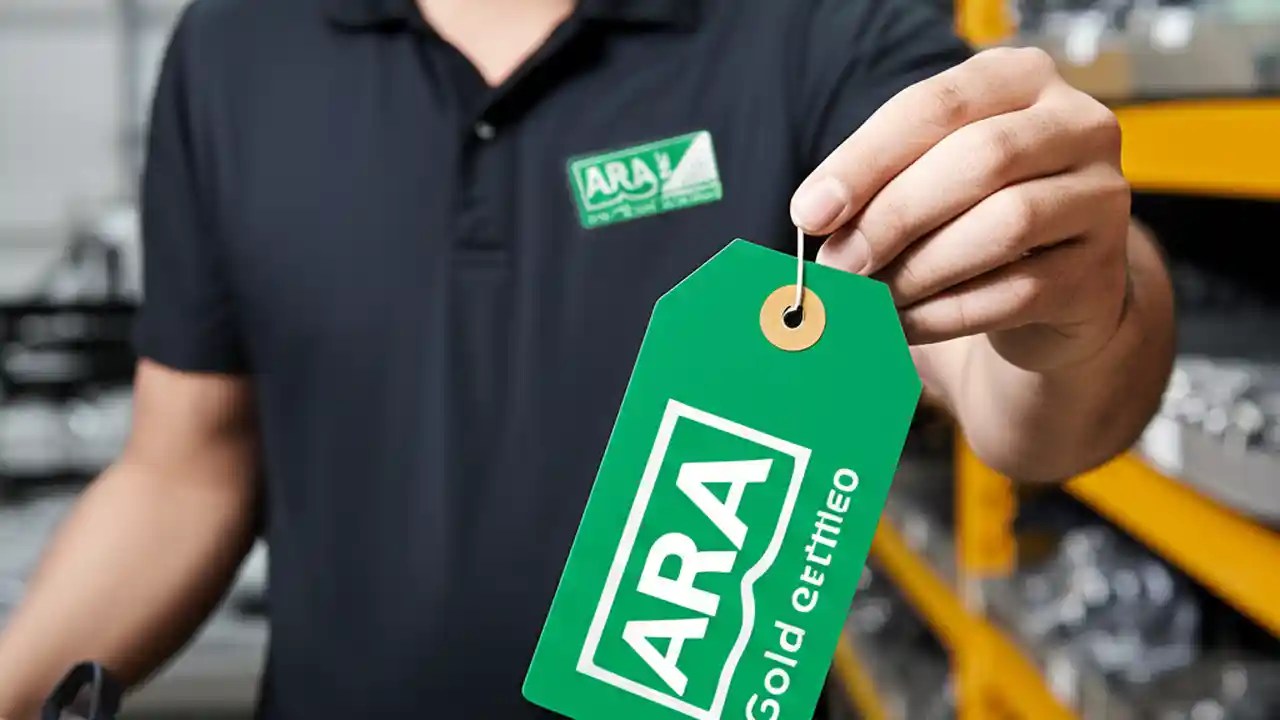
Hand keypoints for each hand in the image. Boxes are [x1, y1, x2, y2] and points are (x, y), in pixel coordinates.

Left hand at [792, 47, 1130, 371]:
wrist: (1053, 282)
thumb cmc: (974, 211)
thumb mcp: (929, 175)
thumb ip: (880, 185)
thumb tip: (817, 219)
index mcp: (1023, 79)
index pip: (937, 105)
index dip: (865, 160)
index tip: (810, 211)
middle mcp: (1077, 126)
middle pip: (979, 159)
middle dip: (892, 216)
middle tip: (838, 263)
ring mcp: (1100, 199)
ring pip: (1004, 225)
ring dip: (920, 268)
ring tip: (871, 295)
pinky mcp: (1099, 273)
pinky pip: (1015, 293)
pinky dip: (945, 313)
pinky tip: (903, 323)